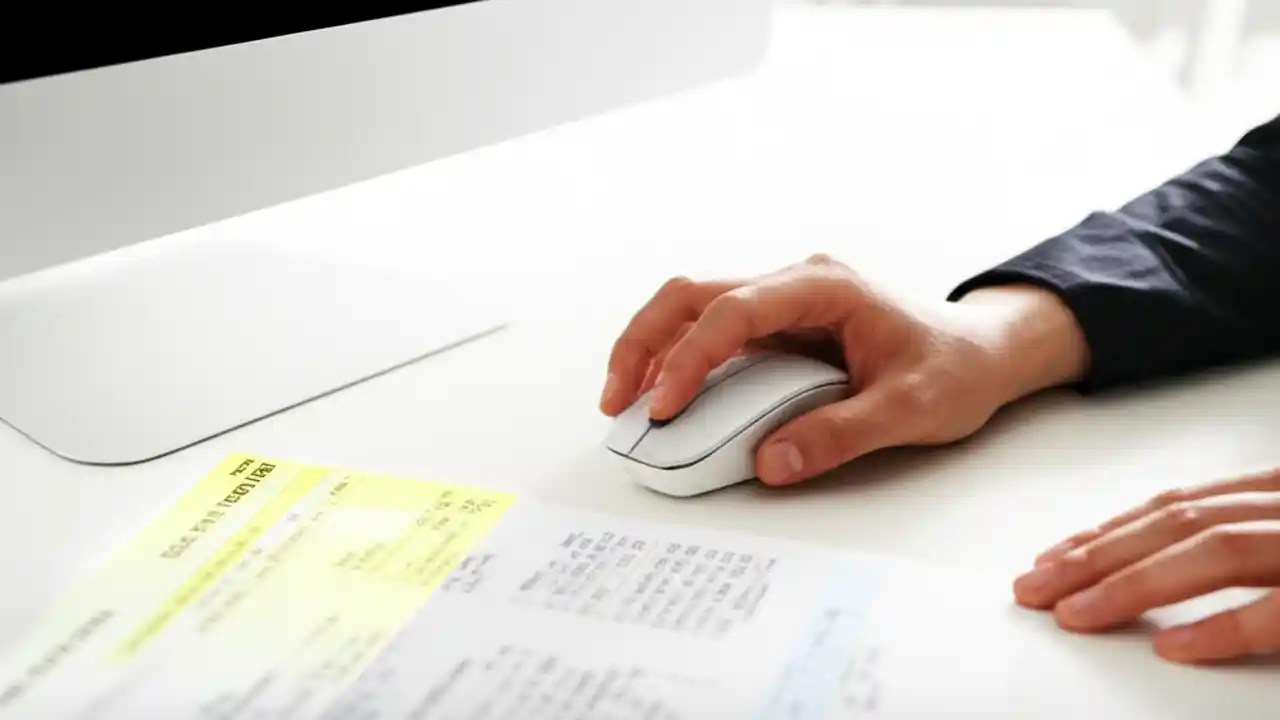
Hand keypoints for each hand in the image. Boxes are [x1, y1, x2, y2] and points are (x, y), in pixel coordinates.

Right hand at [599, 254, 1089, 484]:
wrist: (982, 353)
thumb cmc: (954, 370)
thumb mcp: (909, 409)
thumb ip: (839, 435)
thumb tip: (770, 462)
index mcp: (824, 286)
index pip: (734, 310)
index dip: (690, 357)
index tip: (666, 408)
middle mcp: (794, 283)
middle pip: (692, 293)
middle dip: (644, 343)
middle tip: (616, 402)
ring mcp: (783, 302)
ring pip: (691, 306)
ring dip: (650, 348)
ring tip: (624, 403)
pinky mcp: (777, 326)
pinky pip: (710, 331)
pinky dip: (675, 359)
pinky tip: (661, 396)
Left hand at [1015, 469, 1279, 663]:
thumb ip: (1244, 542)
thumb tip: (1165, 561)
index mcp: (1278, 491)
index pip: (1178, 507)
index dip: (1110, 532)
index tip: (1052, 559)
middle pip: (1179, 525)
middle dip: (1097, 556)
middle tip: (1035, 587)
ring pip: (1215, 551)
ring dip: (1133, 583)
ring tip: (1074, 614)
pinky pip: (1279, 608)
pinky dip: (1221, 625)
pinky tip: (1170, 646)